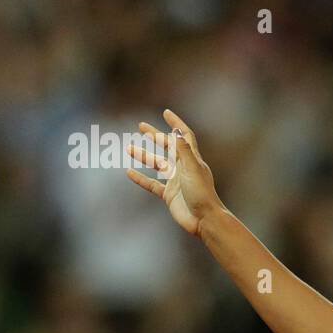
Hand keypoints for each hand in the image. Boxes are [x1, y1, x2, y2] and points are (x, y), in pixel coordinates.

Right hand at [125, 109, 223, 236]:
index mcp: (192, 159)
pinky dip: (141, 179)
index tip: (166, 112)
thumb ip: (184, 150)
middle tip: (141, 126)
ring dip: (144, 155)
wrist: (204, 220)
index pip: (184, 136)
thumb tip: (176, 131)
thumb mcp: (192, 169)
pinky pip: (152, 184)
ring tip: (128, 148)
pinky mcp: (169, 194)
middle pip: (168, 147)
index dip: (176, 124)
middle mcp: (183, 168)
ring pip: (157, 164)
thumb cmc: (202, 194)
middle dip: (156, 136)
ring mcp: (175, 181)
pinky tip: (129, 173)